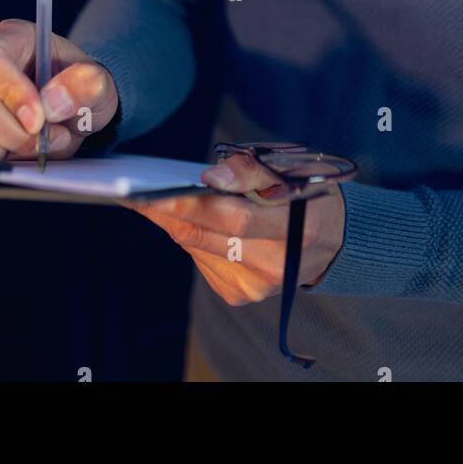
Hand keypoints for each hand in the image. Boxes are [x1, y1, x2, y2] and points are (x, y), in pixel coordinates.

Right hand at [0, 18, 118, 162]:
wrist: (76, 110)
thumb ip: (88, 85)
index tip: (39, 120)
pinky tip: (13, 160)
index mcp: (10, 40)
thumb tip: (55, 101)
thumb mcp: (99, 83)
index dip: (11, 92)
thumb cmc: (80, 89)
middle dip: (18, 137)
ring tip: (29, 150)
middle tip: (50, 138)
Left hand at [121, 149, 344, 304]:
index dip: (192, 204)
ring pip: (198, 247)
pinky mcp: (239, 294)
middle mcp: (273, 265)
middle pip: (206, 236)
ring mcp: (255, 285)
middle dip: (166, 212)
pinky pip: (202, 258)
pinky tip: (185, 217)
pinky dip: (191, 235)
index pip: (233, 218)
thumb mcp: (293, 169)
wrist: (331, 240)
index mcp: (295, 229)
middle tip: (131, 191)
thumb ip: (251, 170)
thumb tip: (210, 176)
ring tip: (150, 198)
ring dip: (174, 221)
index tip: (154, 190)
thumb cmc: (308, 192)